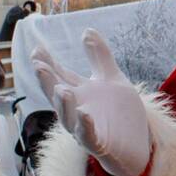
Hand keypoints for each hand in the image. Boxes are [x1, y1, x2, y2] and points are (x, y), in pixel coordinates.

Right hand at [31, 30, 151, 175]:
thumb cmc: (120, 114)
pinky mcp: (99, 145)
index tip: (37, 48)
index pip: (59, 76)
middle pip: (57, 96)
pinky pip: (88, 137)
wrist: (138, 145)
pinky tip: (83, 114)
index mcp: (79, 94)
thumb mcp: (112, 79)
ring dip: (63, 105)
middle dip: (48, 82)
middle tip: (39, 66)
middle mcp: (76, 111)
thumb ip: (99, 57)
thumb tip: (86, 30)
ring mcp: (85, 129)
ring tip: (62, 89)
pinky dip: (84, 126)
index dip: (48, 64)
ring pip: (67, 119)